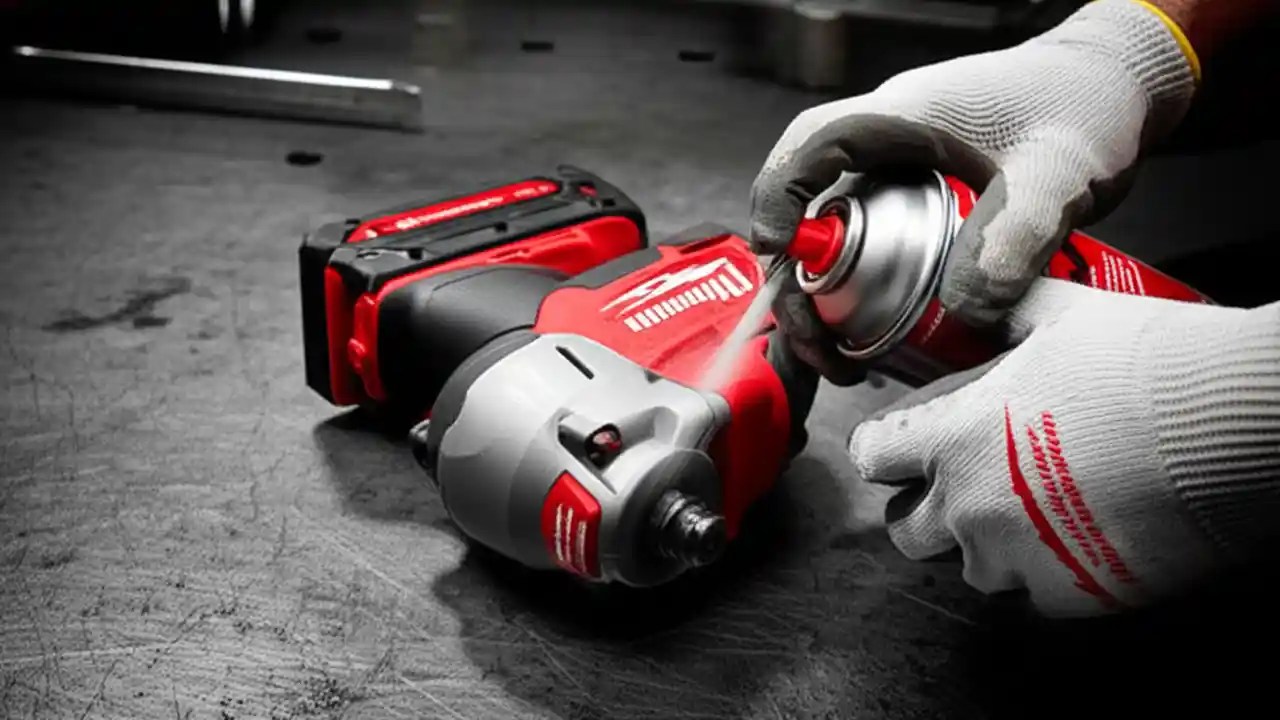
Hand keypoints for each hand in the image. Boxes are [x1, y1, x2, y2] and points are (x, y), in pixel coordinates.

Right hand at [751, 0, 1197, 328]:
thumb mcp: (1060, 173)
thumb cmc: (1084, 103)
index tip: (780, 251)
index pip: (811, 145)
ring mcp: (901, 174)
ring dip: (830, 299)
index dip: (780, 196)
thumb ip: (1017, 236)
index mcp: (902, 118)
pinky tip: (892, 335)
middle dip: (800, 283)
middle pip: (809, 209)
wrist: (1114, 87)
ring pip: (837, 237)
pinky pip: (874, 248)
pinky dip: (868, 295)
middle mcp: (887, 146)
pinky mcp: (921, 202)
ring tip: (850, 359)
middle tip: (821, 344)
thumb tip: (963, 310)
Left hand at [850, 279, 1279, 616]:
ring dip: (988, 543)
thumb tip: (984, 297)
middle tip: (960, 484)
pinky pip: (1038, 592)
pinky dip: (1049, 569)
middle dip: (924, 509)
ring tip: (1031, 508)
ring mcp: (1021, 559)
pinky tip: (1081, 532)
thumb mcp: (1062, 314)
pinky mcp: (1074, 594)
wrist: (1234, 424)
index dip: (883, 448)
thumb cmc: (1147, 362)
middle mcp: (972, 507)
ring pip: (973, 568)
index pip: (872, 457)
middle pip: (906, 532)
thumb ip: (1006, 312)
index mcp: (954, 437)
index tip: (898, 446)